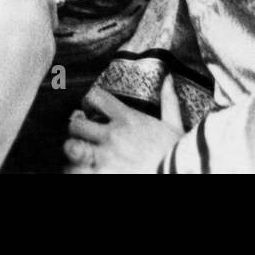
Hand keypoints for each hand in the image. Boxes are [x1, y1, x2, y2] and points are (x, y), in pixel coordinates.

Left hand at [63, 84, 182, 172]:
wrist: (182, 177)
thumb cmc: (177, 155)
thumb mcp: (175, 127)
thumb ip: (169, 102)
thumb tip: (168, 78)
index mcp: (128, 119)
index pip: (96, 97)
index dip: (89, 101)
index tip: (91, 110)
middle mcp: (112, 136)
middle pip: (76, 124)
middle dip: (77, 129)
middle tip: (83, 135)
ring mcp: (105, 157)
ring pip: (72, 148)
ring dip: (75, 152)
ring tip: (81, 156)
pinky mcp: (101, 176)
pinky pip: (76, 170)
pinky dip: (77, 170)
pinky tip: (87, 170)